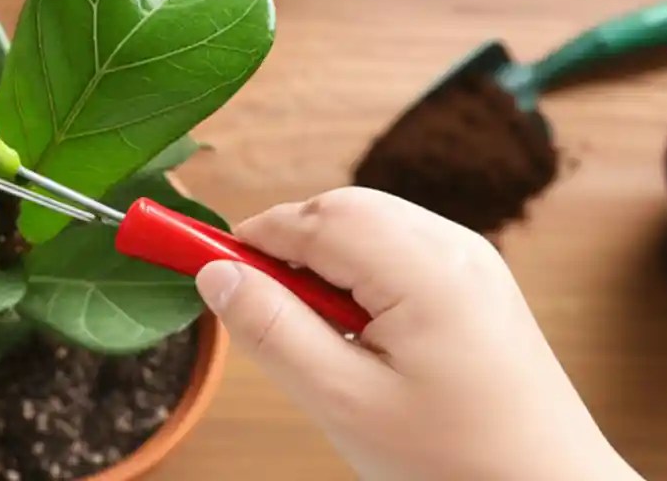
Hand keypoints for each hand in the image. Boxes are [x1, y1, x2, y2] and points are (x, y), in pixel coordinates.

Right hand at [196, 187, 640, 480]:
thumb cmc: (457, 464)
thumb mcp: (344, 402)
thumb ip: (272, 331)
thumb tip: (214, 275)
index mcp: (427, 270)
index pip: (315, 218)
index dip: (249, 235)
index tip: (192, 256)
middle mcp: (455, 247)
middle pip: (341, 210)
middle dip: (284, 245)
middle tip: (248, 302)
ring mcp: (471, 259)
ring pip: (366, 224)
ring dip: (319, 259)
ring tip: (306, 329)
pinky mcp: (474, 281)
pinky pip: (395, 247)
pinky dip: (355, 271)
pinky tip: (348, 327)